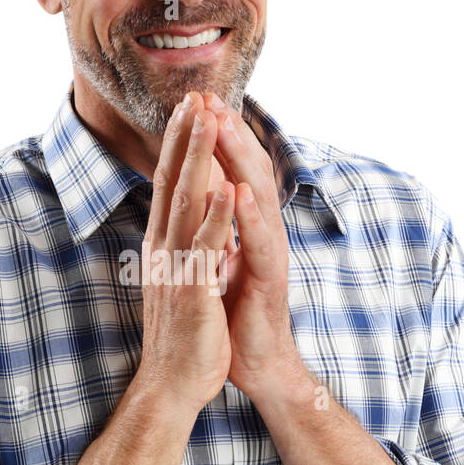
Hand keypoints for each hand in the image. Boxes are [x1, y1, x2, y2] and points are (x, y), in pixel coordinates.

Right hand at [137, 92, 234, 414]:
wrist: (173, 384)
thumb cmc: (184, 335)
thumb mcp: (181, 278)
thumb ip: (182, 245)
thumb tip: (186, 217)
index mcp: (163, 244)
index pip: (168, 184)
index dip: (178, 144)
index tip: (188, 108)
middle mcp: (163, 248)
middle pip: (171, 181)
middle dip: (184, 137)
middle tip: (193, 95)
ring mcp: (174, 267)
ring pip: (185, 203)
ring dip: (197, 160)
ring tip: (207, 121)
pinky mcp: (191, 290)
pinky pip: (204, 248)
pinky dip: (214, 218)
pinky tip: (224, 190)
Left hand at [202, 94, 303, 401]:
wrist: (258, 366)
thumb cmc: (237, 314)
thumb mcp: (218, 260)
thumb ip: (215, 227)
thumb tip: (199, 194)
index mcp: (244, 227)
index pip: (229, 172)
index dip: (213, 139)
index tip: (193, 104)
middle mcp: (260, 233)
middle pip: (247, 172)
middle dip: (228, 134)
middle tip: (209, 98)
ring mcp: (269, 254)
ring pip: (258, 197)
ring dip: (241, 160)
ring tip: (225, 126)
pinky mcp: (270, 281)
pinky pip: (261, 243)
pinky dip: (249, 217)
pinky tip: (240, 192)